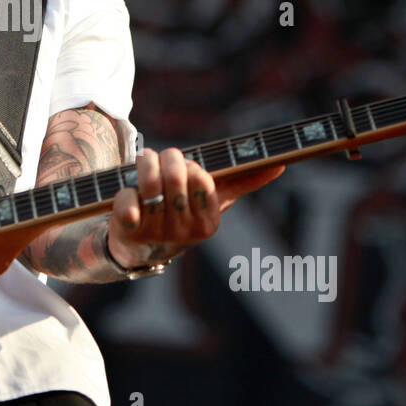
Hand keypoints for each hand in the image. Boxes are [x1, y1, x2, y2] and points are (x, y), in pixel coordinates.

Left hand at [108, 147, 284, 268]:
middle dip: (164, 158)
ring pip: (149, 185)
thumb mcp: (210, 201)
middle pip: (174, 177)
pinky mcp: (128, 234)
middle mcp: (184, 234)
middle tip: (157, 157)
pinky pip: (126, 202)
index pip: (202, 179)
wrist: (138, 247)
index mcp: (207, 224)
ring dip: (143, 164)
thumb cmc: (179, 213)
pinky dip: (124, 190)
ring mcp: (155, 236)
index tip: (186, 167)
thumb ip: (242, 183)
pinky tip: (127, 193)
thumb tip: (280, 166)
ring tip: (143, 162)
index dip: (190, 166)